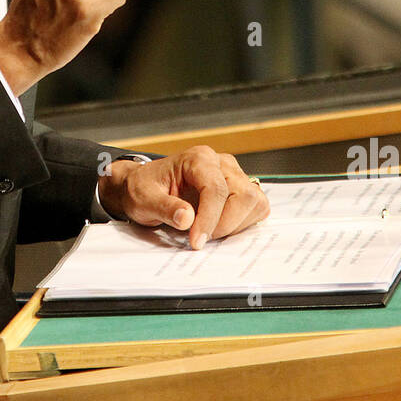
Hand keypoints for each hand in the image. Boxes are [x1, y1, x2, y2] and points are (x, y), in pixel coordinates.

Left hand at [98, 146, 269, 248]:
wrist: (146, 186)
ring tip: (207, 231)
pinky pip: (256, 208)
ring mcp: (233, 175)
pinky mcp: (240, 189)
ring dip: (235, 224)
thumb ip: (165, 208)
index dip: (210, 219)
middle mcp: (221, 163)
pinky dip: (242, 223)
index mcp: (198, 158)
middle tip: (200, 238)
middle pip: (243, 195)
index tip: (196, 241)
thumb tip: (187, 218)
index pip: (216, 189)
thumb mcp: (144, 199)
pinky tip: (219, 227)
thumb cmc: (145, 189)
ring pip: (254, 202)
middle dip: (225, 224)